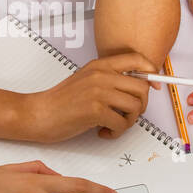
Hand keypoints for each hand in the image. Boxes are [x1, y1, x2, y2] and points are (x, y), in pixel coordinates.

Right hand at [24, 51, 158, 141]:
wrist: (37, 114)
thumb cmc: (60, 102)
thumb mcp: (86, 80)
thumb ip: (109, 80)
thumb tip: (137, 88)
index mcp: (99, 65)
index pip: (137, 60)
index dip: (152, 74)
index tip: (154, 87)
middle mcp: (101, 75)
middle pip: (142, 88)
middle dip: (140, 106)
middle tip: (127, 115)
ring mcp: (98, 92)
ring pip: (135, 107)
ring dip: (128, 122)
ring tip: (113, 125)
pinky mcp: (94, 110)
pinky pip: (122, 124)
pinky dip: (115, 133)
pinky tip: (102, 132)